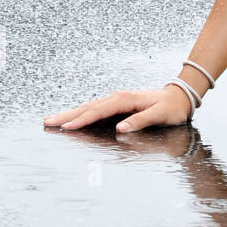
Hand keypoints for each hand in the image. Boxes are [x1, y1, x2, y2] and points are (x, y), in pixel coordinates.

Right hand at [43, 85, 191, 133]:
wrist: (179, 97)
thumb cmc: (170, 109)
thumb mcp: (159, 116)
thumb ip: (140, 122)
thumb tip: (120, 129)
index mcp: (124, 100)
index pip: (99, 111)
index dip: (82, 120)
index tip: (67, 127)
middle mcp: (117, 97)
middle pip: (87, 107)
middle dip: (67, 115)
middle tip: (48, 122)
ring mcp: (115, 100)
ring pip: (88, 107)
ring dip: (70, 113)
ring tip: (52, 120)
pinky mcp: (116, 104)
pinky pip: (94, 109)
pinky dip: (81, 113)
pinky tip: (71, 118)